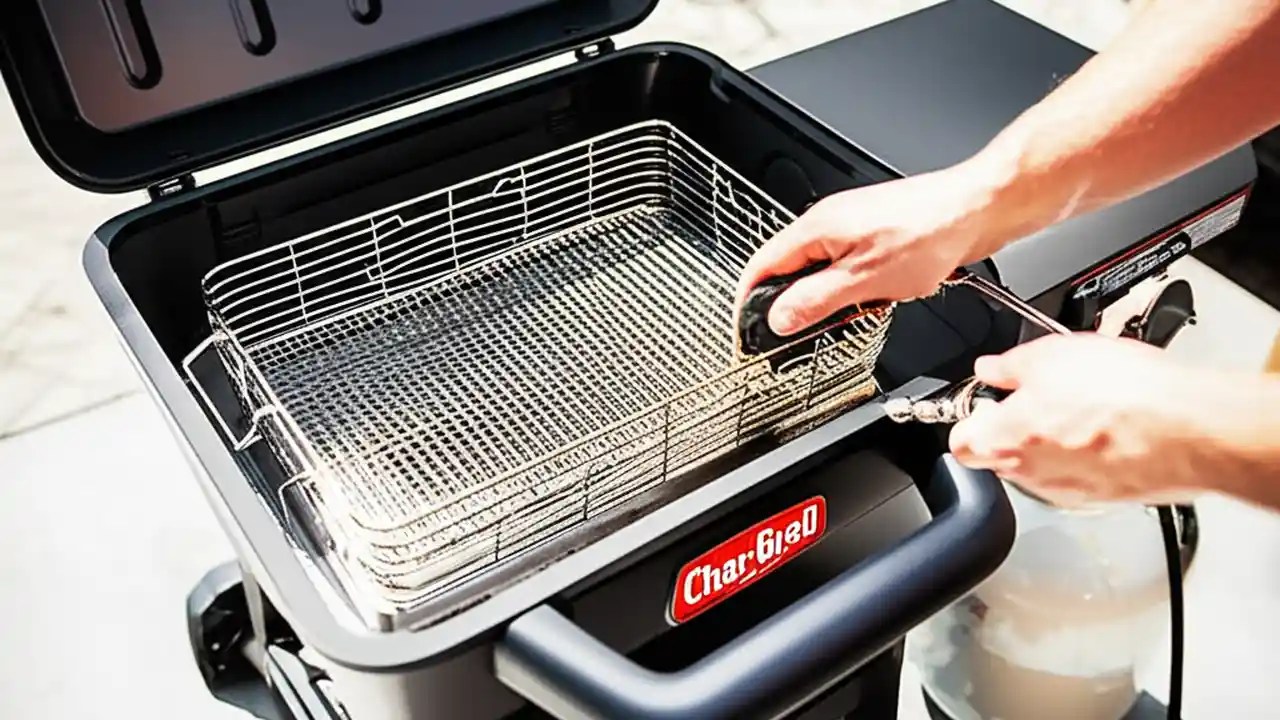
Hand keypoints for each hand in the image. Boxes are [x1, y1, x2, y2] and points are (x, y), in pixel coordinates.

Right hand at [734, 162, 1016, 336]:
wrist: (978, 208)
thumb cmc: (929, 232)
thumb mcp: (864, 281)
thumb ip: (816, 302)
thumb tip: (779, 318)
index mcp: (816, 228)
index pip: (760, 267)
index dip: (748, 303)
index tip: (747, 332)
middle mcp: (830, 222)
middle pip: (791, 271)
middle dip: (799, 303)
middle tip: (808, 331)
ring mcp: (854, 227)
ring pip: (824, 272)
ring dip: (837, 298)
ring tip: (862, 308)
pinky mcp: (878, 234)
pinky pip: (852, 268)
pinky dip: (860, 289)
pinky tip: (884, 296)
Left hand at [948, 333, 1223, 506]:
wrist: (1189, 429)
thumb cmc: (1121, 395)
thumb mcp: (1049, 355)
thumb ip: (1008, 366)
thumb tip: (990, 368)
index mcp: (1004, 440)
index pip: (958, 443)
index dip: (969, 420)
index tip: (986, 402)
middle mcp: (1030, 474)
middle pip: (999, 456)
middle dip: (1012, 428)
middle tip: (1039, 399)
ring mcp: (1069, 491)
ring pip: (1042, 467)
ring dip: (1053, 442)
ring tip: (1085, 407)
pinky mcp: (1106, 497)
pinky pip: (1084, 475)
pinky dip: (1091, 456)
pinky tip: (1113, 427)